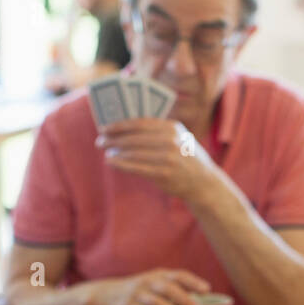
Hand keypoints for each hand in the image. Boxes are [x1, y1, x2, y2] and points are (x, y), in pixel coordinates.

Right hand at [90, 270, 210, 304]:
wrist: (105, 298)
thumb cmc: (138, 294)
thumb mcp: (154, 286)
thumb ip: (173, 292)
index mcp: (158, 275)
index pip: (178, 275)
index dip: (194, 281)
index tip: (207, 290)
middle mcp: (148, 282)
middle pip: (170, 289)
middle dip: (188, 303)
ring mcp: (138, 295)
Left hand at [97, 119, 217, 202]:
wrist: (203, 181)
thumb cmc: (185, 158)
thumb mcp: (177, 137)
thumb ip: (156, 131)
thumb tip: (124, 129)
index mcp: (171, 127)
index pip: (140, 123)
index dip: (119, 125)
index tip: (104, 127)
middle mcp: (170, 140)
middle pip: (134, 138)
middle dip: (114, 139)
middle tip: (100, 142)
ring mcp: (168, 157)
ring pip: (134, 152)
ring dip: (116, 152)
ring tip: (106, 153)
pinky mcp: (164, 173)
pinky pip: (137, 167)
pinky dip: (121, 164)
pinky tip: (112, 162)